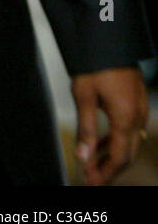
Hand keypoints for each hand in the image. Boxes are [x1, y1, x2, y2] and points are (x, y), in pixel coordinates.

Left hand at [71, 66, 148, 184]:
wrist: (108, 40)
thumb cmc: (95, 65)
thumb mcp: (83, 96)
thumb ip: (85, 129)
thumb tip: (83, 157)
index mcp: (126, 119)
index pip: (119, 157)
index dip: (105, 173)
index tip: (90, 182)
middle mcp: (138, 118)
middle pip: (128, 154)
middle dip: (110, 170)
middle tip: (91, 179)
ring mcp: (140, 110)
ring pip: (129, 143)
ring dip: (111, 156)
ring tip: (92, 165)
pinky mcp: (137, 103)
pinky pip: (129, 130)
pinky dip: (115, 141)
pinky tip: (99, 145)